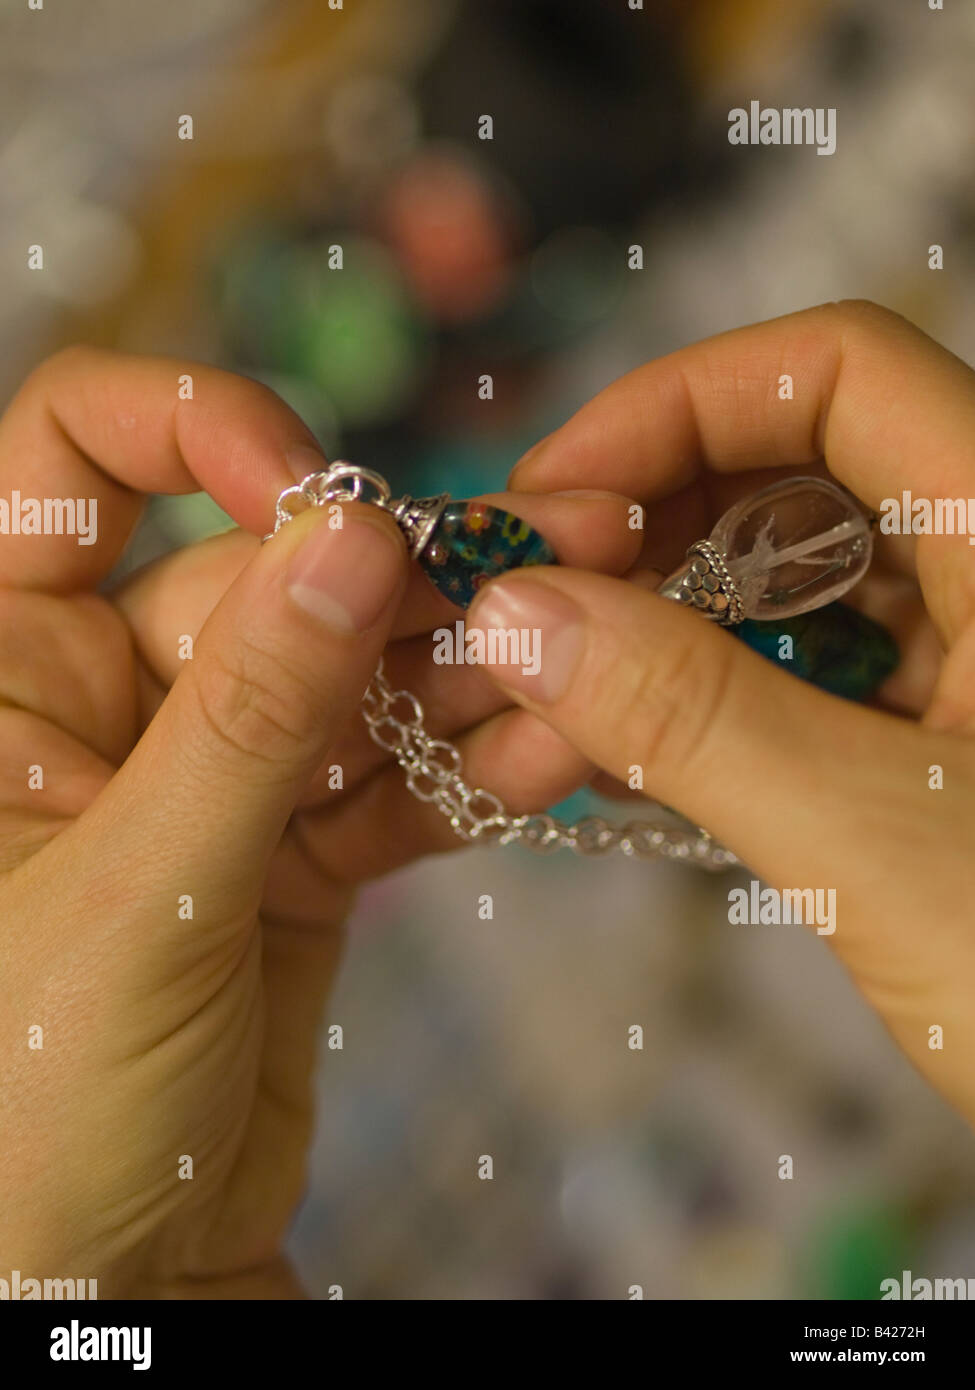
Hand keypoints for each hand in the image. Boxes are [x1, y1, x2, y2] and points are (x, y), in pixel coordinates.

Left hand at [0, 346, 637, 1296]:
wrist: (105, 1285)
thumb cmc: (28, 1106)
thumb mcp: (134, 891)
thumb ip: (250, 712)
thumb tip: (346, 536)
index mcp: (8, 675)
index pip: (70, 466)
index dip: (186, 431)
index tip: (307, 480)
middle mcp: (108, 707)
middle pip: (269, 581)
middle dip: (404, 582)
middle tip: (557, 555)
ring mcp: (213, 779)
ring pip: (352, 683)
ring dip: (465, 676)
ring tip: (583, 659)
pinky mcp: (295, 857)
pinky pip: (391, 783)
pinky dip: (470, 773)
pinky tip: (555, 750)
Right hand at [467, 300, 974, 1127]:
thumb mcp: (880, 841)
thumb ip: (690, 716)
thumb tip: (512, 611)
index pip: (841, 371)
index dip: (678, 404)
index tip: (552, 499)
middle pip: (808, 465)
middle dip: (658, 519)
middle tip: (536, 604)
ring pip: (805, 577)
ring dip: (673, 619)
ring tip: (564, 692)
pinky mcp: (956, 737)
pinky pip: (819, 670)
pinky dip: (722, 695)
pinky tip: (642, 748)